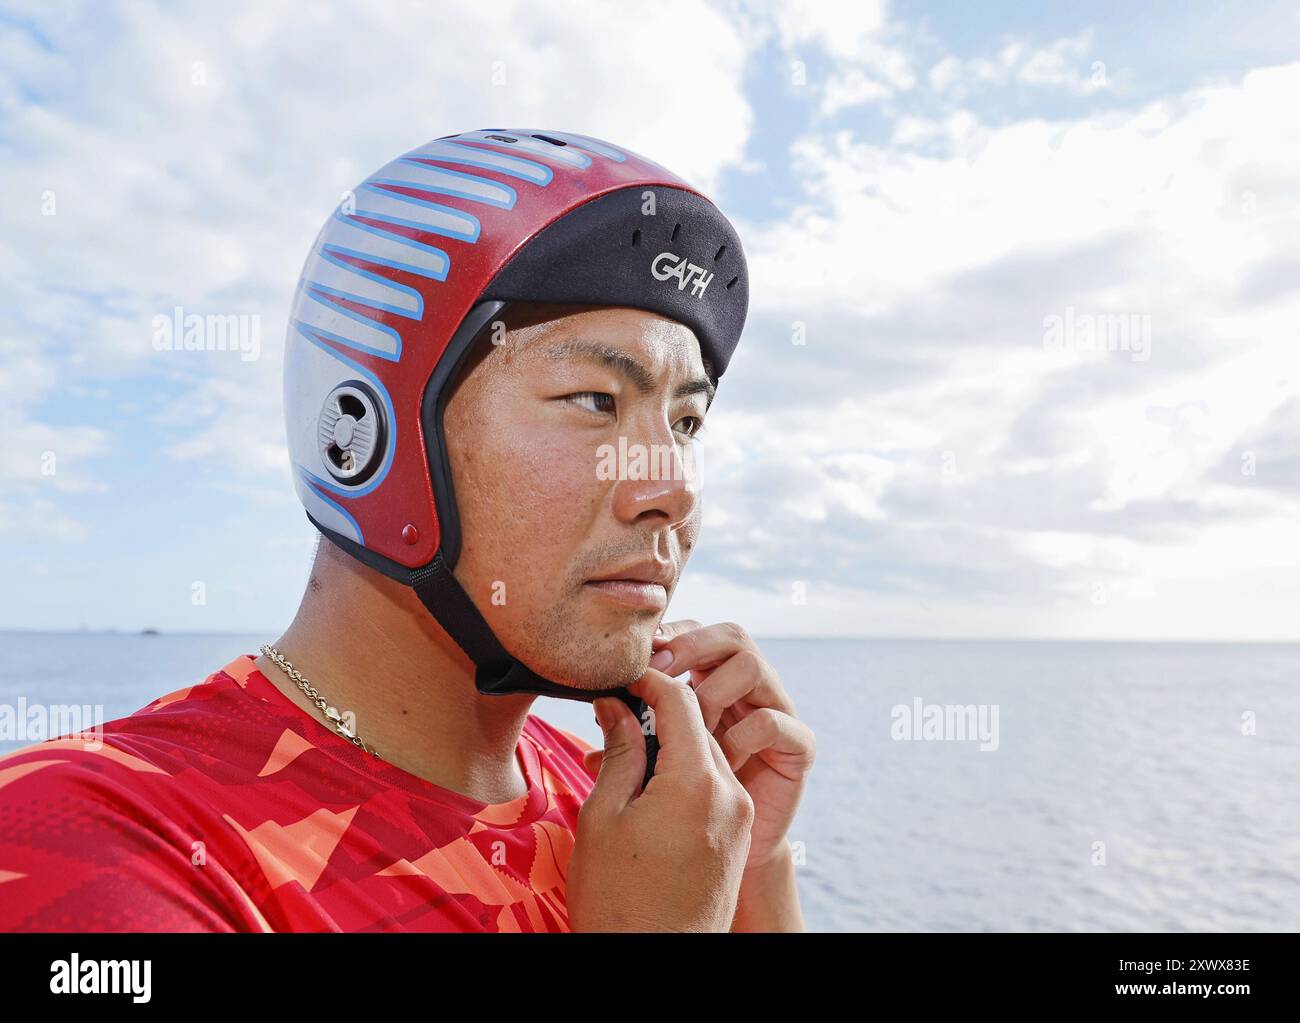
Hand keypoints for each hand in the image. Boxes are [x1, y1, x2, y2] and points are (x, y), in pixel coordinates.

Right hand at [566, 668, 753, 931]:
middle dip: (661, 710)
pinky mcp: (737, 837)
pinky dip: (687, 772)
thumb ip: (620, 752)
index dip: (649, 680)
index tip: (621, 678)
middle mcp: (730, 795)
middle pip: (699, 723)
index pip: (681, 700)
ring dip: (674, 743)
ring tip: (630, 752)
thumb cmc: (618, 899)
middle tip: (618, 710)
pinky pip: (715, 784)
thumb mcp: (604, 817)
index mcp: (697, 784)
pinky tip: (652, 785)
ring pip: (707, 753)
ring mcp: (738, 818)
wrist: (652, 964)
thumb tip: (619, 705)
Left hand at [648, 620, 814, 872]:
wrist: (728, 866)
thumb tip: (601, 706)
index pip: (695, 635)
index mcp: (709, 683)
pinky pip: (773, 722)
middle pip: (732, 635)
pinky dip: (740, 737)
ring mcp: (774, 714)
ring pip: (754, 667)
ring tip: (692, 732)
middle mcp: (744, 692)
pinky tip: (722, 766)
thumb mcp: (645, 767)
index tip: (635, 660)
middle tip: (659, 675)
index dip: (668, 637)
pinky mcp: (797, 748)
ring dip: (713, 694)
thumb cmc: (677, 814)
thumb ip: (629, 736)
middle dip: (692, 647)